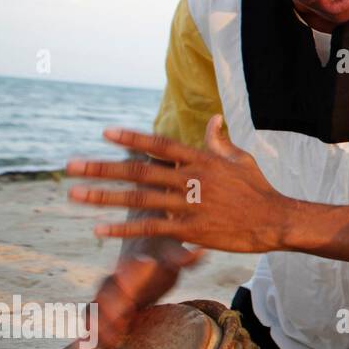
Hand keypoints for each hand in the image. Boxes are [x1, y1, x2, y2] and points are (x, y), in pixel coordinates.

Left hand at [67, 115, 291, 252]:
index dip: (132, 138)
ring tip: (75, 195)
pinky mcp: (192, 229)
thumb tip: (213, 119)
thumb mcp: (240, 160)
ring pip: (139, 199)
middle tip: (72, 166)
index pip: (160, 145)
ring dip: (103, 196)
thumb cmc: (258, 189)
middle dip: (102, 167)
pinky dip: (124, 228)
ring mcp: (190, 205)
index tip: (105, 133)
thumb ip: (219, 142)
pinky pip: (151, 228)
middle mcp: (192, 179)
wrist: (276, 220)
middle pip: (139, 171)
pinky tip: (99, 228)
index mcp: (202, 160)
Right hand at [87, 237, 202, 348]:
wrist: (146, 249)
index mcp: (131, 265)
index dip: (125, 288)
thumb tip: (200, 253)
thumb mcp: (174, 254)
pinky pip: (92, 321)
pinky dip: (87, 336)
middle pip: (104, 296)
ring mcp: (107, 294)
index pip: (124, 276)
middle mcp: (114, 279)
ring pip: (93, 310)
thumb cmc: (163, 253)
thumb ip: (183, 258)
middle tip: (116, 334)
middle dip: (108, 315)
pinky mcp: (106, 307)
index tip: (129, 301)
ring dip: (94, 330)